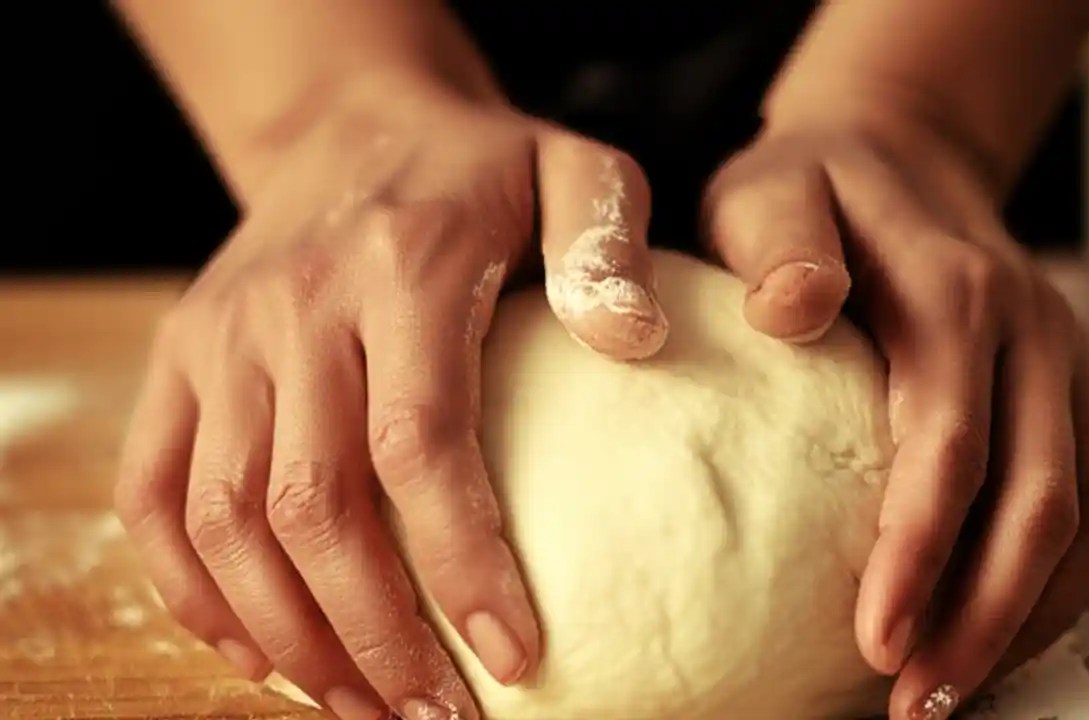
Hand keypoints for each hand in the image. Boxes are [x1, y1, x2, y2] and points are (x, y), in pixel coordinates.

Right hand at [115, 77, 667, 719]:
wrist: (349, 119)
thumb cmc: (480, 167)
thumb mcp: (571, 169)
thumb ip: (607, 243)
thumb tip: (638, 344)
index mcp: (401, 270)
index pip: (419, 444)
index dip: (461, 564)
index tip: (515, 659)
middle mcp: (294, 309)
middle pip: (311, 506)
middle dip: (373, 635)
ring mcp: (221, 336)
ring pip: (223, 518)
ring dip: (287, 635)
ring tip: (361, 709)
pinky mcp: (178, 356)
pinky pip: (152, 494)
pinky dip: (190, 590)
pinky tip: (258, 653)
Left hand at [703, 108, 1088, 717]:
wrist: (898, 155)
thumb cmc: (813, 190)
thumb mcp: (768, 192)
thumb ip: (776, 243)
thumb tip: (793, 311)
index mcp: (956, 293)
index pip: (950, 446)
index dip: (920, 554)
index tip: (875, 645)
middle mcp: (1036, 332)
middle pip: (1042, 501)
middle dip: (984, 618)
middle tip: (915, 705)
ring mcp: (1072, 363)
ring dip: (1036, 616)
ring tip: (954, 689)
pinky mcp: (1083, 392)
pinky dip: (1072, 580)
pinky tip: (1006, 626)